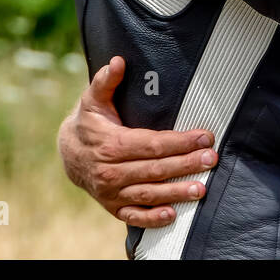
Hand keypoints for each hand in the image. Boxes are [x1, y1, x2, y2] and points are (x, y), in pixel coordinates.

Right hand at [57, 56, 217, 227]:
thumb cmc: (89, 122)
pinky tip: (172, 215)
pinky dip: (151, 218)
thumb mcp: (93, 100)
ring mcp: (112, 192)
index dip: (179, 141)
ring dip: (176, 192)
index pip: (152, 144)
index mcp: (111, 145)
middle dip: (185, 164)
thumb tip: (117, 61)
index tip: (203, 136)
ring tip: (201, 189)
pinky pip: (133, 215)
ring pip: (148, 193)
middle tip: (211, 159)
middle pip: (155, 169)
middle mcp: (111, 172)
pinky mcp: (113, 206)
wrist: (68, 153)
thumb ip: (105, 81)